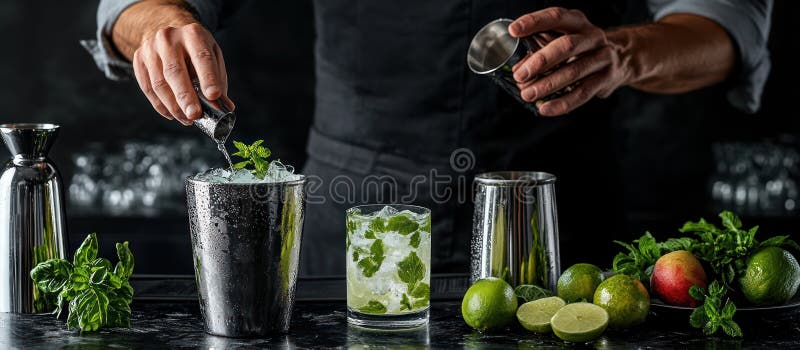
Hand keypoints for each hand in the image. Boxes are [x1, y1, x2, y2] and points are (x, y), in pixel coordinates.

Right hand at [132, 23, 233, 124]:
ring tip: (187, 119)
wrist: (168, 32)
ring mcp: (150, 48)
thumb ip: (218, 80)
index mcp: (193, 34)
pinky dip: (160, 105)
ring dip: (173, 106)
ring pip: (159, 83)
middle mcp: (169, 38)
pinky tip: (172, 114)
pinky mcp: (138, 59)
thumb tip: (225, 107)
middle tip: (195, 115)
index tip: (213, 96)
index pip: (202, 57)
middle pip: (175, 72)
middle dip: (185, 97)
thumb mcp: (212, 55)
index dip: (208, 78)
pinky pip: (148, 88)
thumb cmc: (195, 49)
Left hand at [509, 8, 628, 115]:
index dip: (534, 21)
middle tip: (520, 75)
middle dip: (541, 61)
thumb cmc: (581, 50)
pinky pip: (582, 93)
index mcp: (577, 23)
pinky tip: (545, 108)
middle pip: (567, 46)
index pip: (556, 17)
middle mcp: (592, 37)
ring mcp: (602, 57)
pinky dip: (562, 103)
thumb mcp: (566, 39)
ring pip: (574, 72)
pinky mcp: (606, 78)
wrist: (621, 59)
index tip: (514, 30)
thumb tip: (518, 69)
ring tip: (528, 95)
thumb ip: (543, 49)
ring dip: (548, 85)